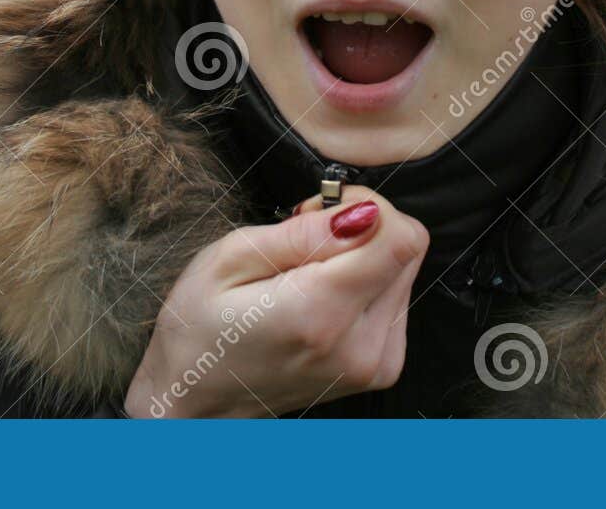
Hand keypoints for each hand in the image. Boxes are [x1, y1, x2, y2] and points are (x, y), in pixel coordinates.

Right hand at [123, 186, 428, 417]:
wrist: (196, 399)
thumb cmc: (200, 327)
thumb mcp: (229, 259)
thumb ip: (302, 235)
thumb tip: (363, 213)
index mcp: (319, 313)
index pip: (399, 238)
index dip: (367, 206)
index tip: (322, 211)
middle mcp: (359, 345)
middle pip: (408, 249)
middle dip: (365, 226)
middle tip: (307, 239)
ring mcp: (375, 363)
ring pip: (404, 271)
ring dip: (365, 256)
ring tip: (308, 271)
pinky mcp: (382, 368)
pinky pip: (396, 300)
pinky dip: (366, 285)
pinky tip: (323, 295)